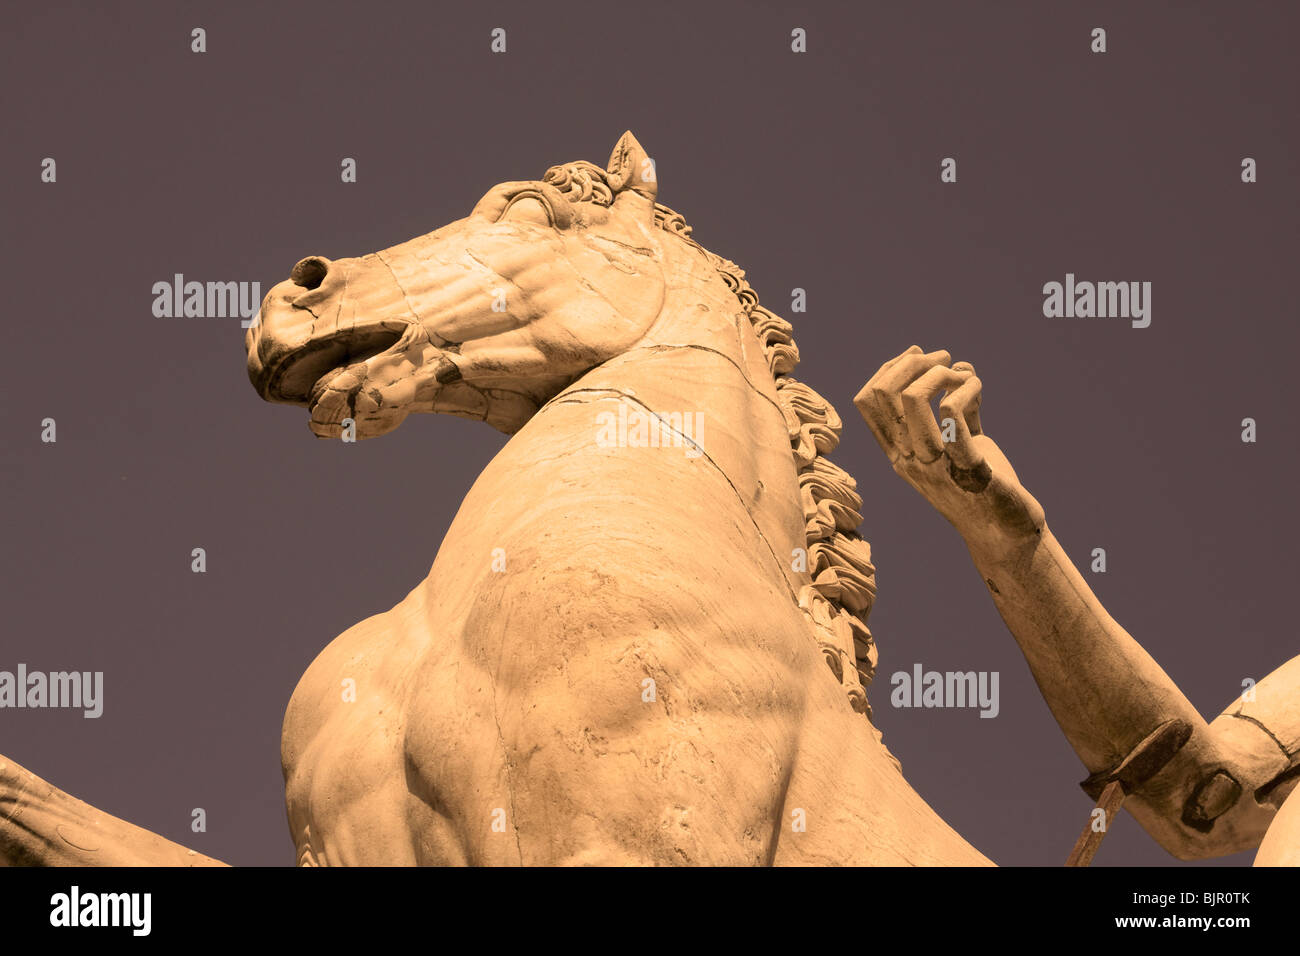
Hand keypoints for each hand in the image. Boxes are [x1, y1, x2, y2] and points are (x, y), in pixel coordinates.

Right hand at [853, 346, 1044, 555]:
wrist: (1006, 536)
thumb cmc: (982, 488)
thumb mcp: (959, 446)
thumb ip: (952, 411)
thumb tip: (958, 369)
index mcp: (898, 454)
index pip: (867, 401)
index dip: (888, 368)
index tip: (919, 357)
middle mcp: (907, 459)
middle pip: (885, 393)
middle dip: (913, 363)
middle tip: (944, 361)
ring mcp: (934, 465)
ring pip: (912, 398)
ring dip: (940, 372)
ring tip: (962, 374)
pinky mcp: (966, 468)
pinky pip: (953, 414)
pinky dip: (967, 388)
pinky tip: (979, 389)